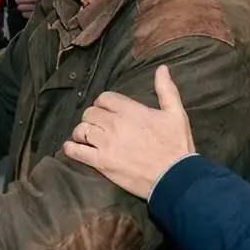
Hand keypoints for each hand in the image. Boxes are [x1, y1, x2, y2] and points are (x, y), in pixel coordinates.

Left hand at [61, 63, 195, 198]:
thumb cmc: (177, 147)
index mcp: (129, 110)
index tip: (107, 111)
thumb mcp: (176, 115)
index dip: (104, 104)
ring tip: (87, 137)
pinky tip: (71, 147)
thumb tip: (162, 68)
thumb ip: (167, 90)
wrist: (178, 180)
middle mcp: (113, 124)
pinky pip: (78, 152)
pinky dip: (71, 149)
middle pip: (90, 113)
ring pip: (81, 129)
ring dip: (82, 132)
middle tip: (99, 126)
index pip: (104, 98)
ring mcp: (106, 143)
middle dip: (93, 118)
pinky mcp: (102, 162)